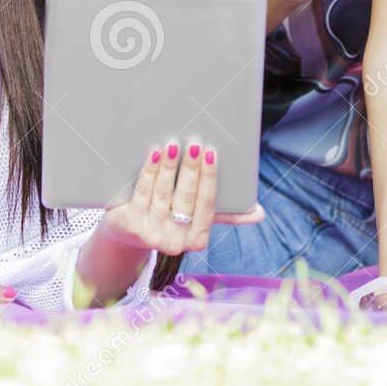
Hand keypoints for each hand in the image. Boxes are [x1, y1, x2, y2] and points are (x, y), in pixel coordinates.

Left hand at [101, 143, 264, 256]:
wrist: (127, 235)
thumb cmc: (170, 218)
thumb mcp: (196, 219)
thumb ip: (226, 214)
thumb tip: (259, 214)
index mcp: (197, 240)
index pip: (207, 205)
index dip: (209, 178)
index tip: (212, 153)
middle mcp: (174, 242)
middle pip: (185, 198)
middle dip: (191, 169)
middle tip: (195, 143)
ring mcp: (151, 234)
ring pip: (163, 194)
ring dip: (169, 166)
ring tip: (174, 144)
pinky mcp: (129, 225)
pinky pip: (142, 193)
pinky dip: (149, 171)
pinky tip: (154, 154)